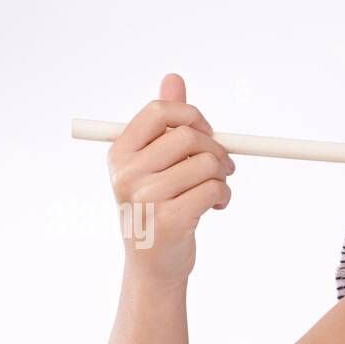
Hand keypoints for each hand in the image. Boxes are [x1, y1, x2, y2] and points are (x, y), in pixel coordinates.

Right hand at [107, 72, 235, 282]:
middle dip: (215, 148)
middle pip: (187, 137)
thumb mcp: (154, 164)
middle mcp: (127, 173)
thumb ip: (164, 124)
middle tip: (224, 165)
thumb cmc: (156, 208)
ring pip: (206, 164)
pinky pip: (213, 190)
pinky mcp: (170, 220)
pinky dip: (224, 195)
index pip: (159, 112)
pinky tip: (217, 206)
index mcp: (120, 153)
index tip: (206, 132)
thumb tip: (174, 79)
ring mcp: (147, 197)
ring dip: (223, 175)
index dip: (191, 116)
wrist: (153, 265)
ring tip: (218, 189)